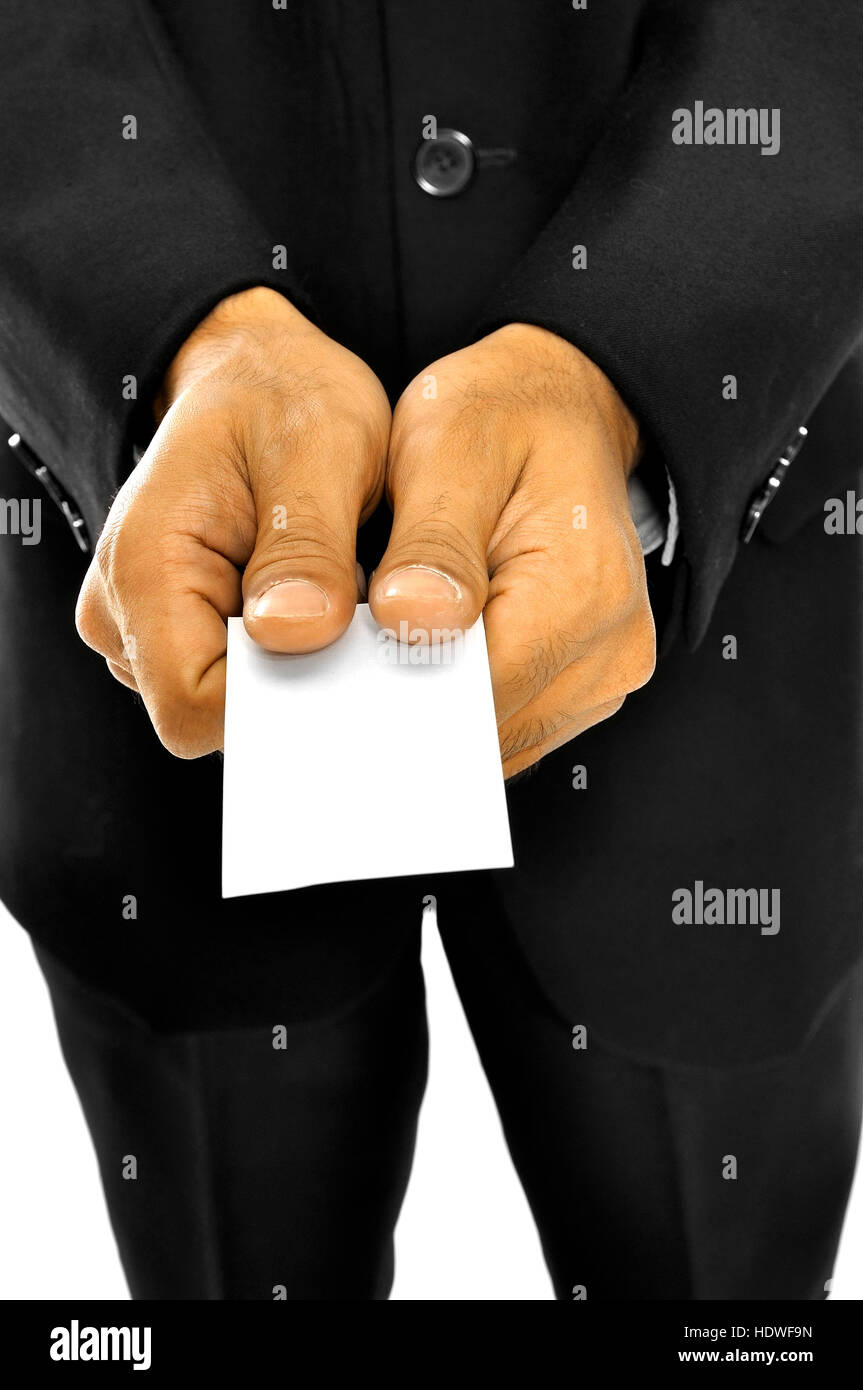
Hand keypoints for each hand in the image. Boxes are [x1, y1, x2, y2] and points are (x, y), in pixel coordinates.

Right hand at [76, 286, 388, 756]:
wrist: (257, 373)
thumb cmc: (284, 396)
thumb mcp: (320, 445)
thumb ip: (307, 546)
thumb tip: (299, 634)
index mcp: (147, 566)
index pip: (199, 706)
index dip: (283, 698)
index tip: (351, 650)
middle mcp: (126, 609)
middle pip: (218, 714)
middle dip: (297, 679)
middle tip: (355, 603)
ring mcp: (148, 626)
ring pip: (236, 703)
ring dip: (298, 662)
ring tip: (331, 585)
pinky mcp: (179, 632)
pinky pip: (244, 679)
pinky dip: (291, 652)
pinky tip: (314, 597)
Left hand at [369, 323, 655, 777]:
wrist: (564, 408)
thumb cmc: (510, 417)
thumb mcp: (452, 446)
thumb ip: (432, 542)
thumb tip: (407, 620)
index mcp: (581, 589)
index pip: (477, 693)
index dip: (396, 696)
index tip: (332, 679)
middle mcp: (608, 646)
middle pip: (485, 729)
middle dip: (407, 707)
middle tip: (342, 664)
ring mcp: (601, 674)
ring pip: (493, 742)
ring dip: (431, 712)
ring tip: (385, 652)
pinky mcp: (581, 687)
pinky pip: (505, 729)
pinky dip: (455, 708)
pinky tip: (420, 661)